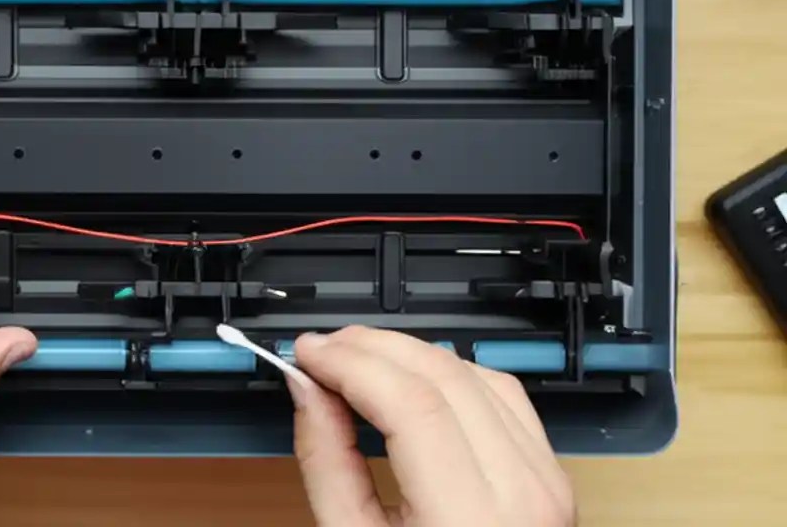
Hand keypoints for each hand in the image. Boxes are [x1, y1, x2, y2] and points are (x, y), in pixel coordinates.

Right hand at [290, 327, 574, 526]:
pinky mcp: (551, 475)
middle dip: (373, 349)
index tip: (308, 354)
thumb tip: (307, 390)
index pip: (412, 404)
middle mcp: (523, 494)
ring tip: (356, 361)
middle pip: (445, 376)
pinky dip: (451, 374)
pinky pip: (504, 396)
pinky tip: (411, 380)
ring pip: (476, 374)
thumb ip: (327, 462)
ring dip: (409, 354)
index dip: (352, 363)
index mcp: (468, 522)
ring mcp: (547, 482)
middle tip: (322, 350)